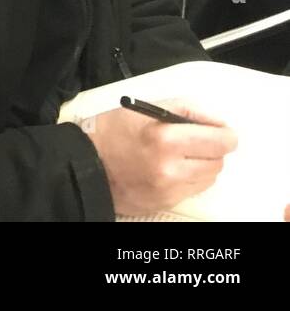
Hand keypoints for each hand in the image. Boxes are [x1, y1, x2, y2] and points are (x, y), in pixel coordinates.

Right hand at [82, 100, 236, 217]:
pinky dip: (190, 177)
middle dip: (211, 148)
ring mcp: (170, 188)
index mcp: (165, 138)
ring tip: (180, 155)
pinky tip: (172, 168)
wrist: (85, 165)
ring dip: (202, 164)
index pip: (220, 140)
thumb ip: (183, 109)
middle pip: (218, 160)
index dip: (224, 133)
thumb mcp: (143, 108)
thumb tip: (215, 121)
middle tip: (196, 140)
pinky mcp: (167, 202)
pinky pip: (194, 189)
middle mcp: (171, 167)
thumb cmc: (110, 132)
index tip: (220, 130)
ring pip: (210, 176)